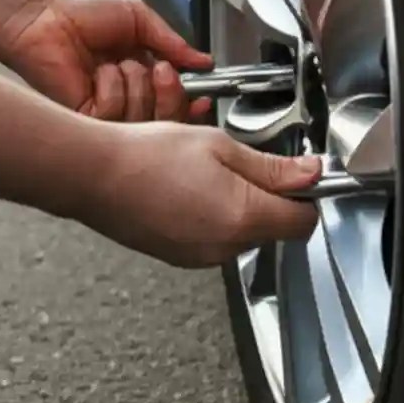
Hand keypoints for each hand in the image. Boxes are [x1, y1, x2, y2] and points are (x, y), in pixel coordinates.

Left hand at [4, 0, 213, 121]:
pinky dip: (111, 87)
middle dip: (171, 94)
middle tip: (160, 69)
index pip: (175, 102)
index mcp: (142, 75)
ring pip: (143, 118)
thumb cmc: (81, 12)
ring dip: (135, 83)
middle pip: (166, 119)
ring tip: (116, 63)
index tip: (203, 96)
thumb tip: (203, 62)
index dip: (191, 103)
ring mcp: (106, 111)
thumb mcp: (140, 19)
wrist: (44, 15)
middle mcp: (126, 97)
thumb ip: (173, 43)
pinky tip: (96, 72)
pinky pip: (115, 114)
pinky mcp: (85, 118)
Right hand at [80, 122, 322, 267]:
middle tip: (239, 162)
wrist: (93, 174)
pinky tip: (188, 190)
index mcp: (242, 217)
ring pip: (243, 233)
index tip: (297, 175)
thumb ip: (271, 166)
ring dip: (238, 206)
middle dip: (269, 197)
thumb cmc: (146, 154)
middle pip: (273, 228)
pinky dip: (212, 216)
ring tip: (205, 173)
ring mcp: (200, 257)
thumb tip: (310, 174)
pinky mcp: (180, 257)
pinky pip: (214, 239)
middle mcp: (224, 247)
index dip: (306, 196)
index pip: (303, 222)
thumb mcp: (219, 145)